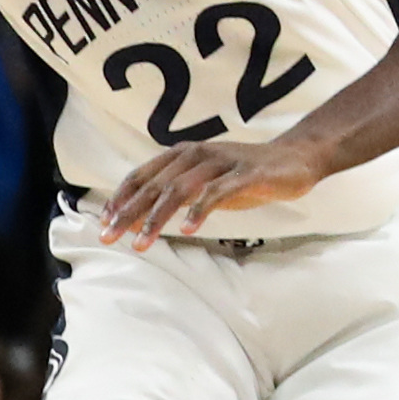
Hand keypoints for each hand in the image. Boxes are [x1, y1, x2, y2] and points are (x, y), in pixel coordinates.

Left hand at [98, 134, 332, 249]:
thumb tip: (133, 222)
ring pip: (179, 190)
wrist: (295, 159)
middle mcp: (196, 154)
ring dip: (156, 219)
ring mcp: (221, 162)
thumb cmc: (242, 175)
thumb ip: (170, 198)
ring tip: (141, 245)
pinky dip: (200, 210)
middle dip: (127, 214)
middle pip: (153, 186)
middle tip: (108, 238)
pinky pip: (217, 192)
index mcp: (181, 155)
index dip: (119, 199)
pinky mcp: (246, 174)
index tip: (102, 223)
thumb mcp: (202, 185)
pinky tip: (188, 230)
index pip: (141, 177)